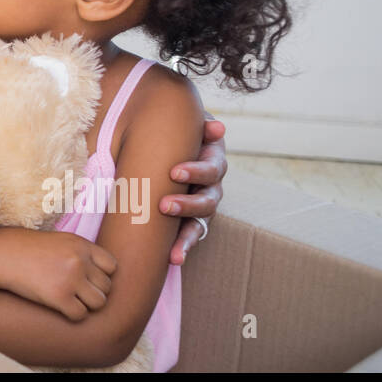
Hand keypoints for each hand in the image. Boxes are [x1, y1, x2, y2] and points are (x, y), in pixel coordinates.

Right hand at [0, 229, 116, 321]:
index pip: (112, 266)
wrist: (1, 255)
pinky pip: (80, 314)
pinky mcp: (59, 296)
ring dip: (86, 305)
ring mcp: (70, 278)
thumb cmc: (29, 250)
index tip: (87, 279)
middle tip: (74, 292)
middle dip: (93, 292)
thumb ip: (82, 254)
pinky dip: (72, 314)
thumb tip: (106, 275)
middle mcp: (79, 260)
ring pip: (99, 303)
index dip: (101, 276)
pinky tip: (58, 306)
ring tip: (69, 299)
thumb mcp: (60, 242)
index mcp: (81, 245)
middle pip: (106, 287)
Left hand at [162, 114, 227, 265]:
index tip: (174, 172)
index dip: (195, 171)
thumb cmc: (178, 129)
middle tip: (163, 205)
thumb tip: (217, 127)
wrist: (173, 139)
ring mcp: (204, 204)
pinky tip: (174, 259)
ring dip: (187, 236)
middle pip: (208, 199)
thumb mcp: (187, 122)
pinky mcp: (193, 219)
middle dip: (187, 204)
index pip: (210, 168)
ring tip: (173, 251)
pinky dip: (184, 248)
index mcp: (212, 159)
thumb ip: (197, 123)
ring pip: (202, 223)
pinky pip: (191, 236)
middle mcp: (212, 185)